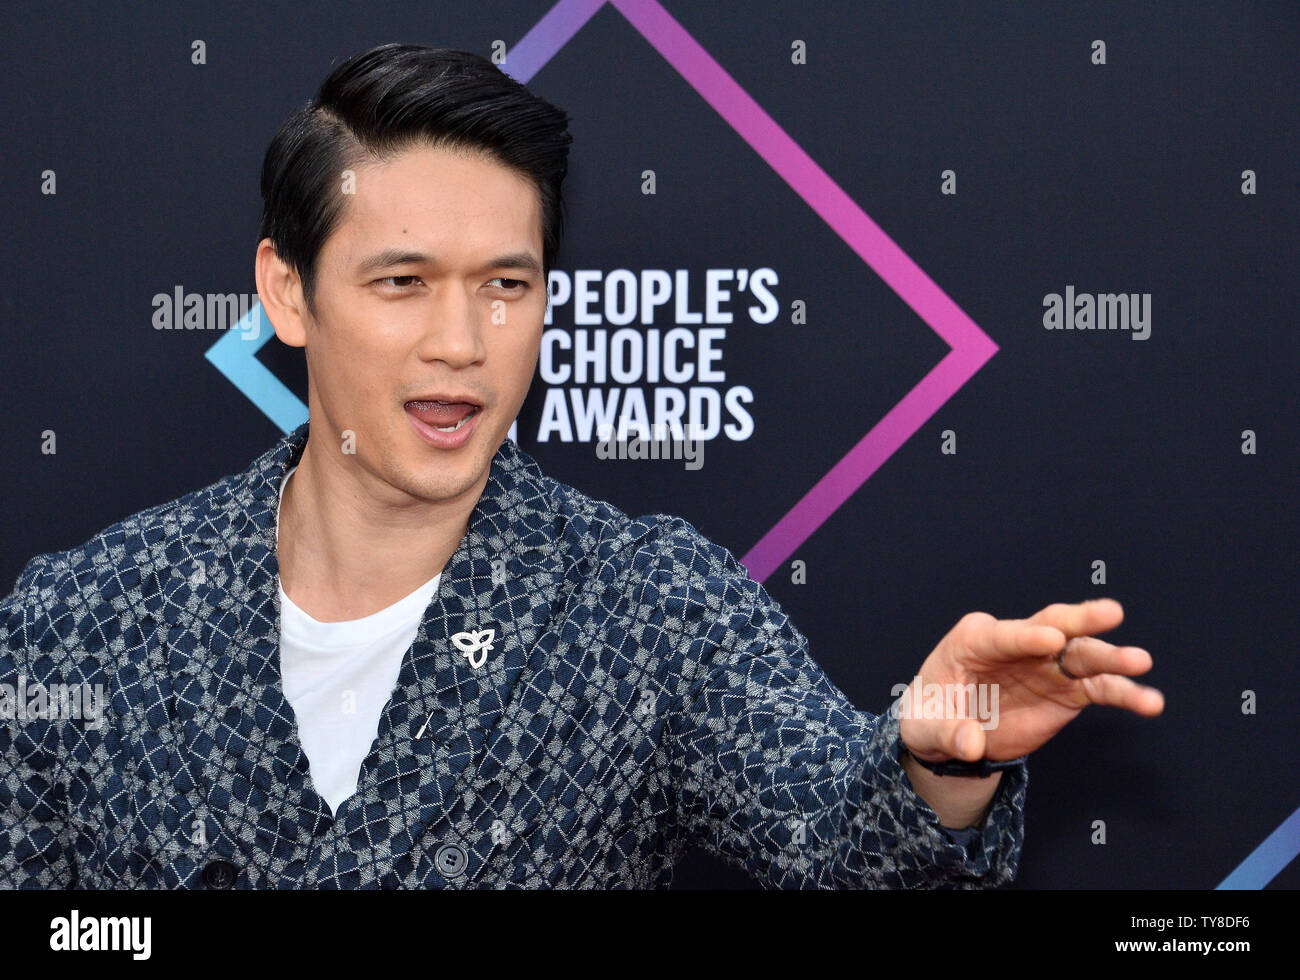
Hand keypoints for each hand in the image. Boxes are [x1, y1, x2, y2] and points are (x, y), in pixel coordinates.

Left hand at [898, 598, 1163, 763]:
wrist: (948, 733)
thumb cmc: (931, 715)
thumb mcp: (923, 727)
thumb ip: (946, 732)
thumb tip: (971, 743)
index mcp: (973, 639)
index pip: (1002, 635)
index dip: (1026, 636)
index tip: (1051, 640)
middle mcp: (1017, 643)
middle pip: (1051, 625)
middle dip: (1079, 619)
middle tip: (1111, 613)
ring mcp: (1046, 665)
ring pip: (1082, 654)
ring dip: (1112, 657)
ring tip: (1140, 662)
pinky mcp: (1066, 690)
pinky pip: (1098, 688)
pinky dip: (1123, 693)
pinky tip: (1149, 701)